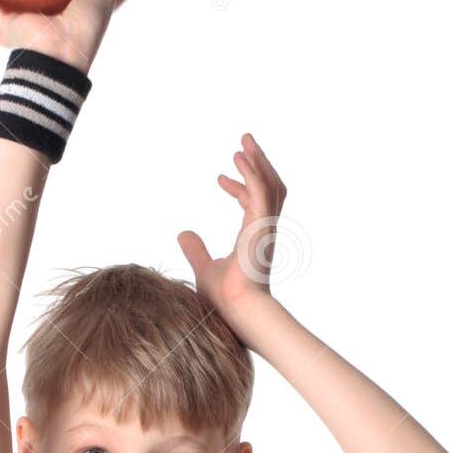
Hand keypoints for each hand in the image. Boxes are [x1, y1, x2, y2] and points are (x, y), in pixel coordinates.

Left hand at [177, 133, 287, 319]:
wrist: (237, 310)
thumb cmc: (226, 298)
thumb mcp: (205, 269)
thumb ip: (196, 250)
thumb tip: (182, 234)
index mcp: (254, 237)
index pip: (253, 203)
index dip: (239, 188)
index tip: (220, 178)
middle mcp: (263, 229)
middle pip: (270, 187)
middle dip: (259, 164)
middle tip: (245, 143)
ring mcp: (264, 227)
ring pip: (269, 185)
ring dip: (258, 161)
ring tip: (244, 141)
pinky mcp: (260, 226)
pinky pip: (260, 192)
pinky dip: (251, 173)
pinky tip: (238, 158)